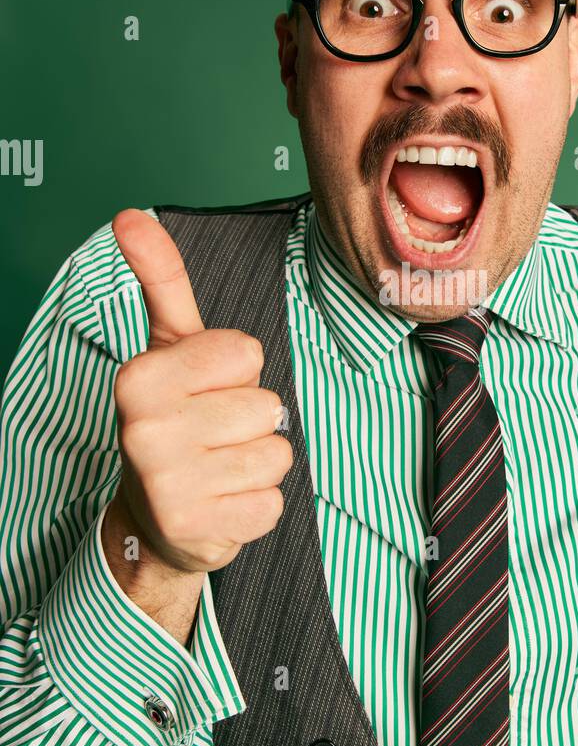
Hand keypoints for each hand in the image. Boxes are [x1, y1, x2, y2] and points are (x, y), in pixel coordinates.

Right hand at [107, 208, 292, 573]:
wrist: (154, 518)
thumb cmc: (174, 419)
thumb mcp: (169, 347)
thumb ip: (160, 281)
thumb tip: (131, 215)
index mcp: (139, 377)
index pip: (245, 352)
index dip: (237, 371)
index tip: (205, 389)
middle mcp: (145, 430)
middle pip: (267, 404)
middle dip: (253, 419)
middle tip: (214, 435)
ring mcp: (168, 485)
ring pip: (277, 454)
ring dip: (259, 463)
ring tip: (220, 468)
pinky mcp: (197, 530)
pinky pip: (273, 503)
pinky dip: (258, 506)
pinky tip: (223, 503)